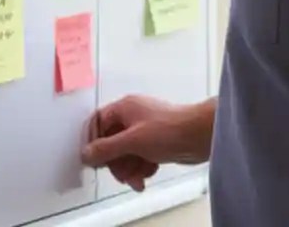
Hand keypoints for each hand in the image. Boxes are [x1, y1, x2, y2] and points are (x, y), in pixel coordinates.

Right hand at [81, 95, 196, 191]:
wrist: (202, 136)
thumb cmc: (170, 130)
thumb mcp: (132, 141)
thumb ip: (106, 148)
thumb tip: (86, 153)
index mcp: (124, 108)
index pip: (98, 123)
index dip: (93, 142)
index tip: (94, 159)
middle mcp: (133, 117)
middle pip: (111, 142)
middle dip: (116, 162)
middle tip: (121, 175)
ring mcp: (145, 130)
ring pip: (126, 153)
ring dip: (129, 169)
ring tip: (137, 180)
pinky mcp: (156, 143)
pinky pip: (140, 158)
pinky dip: (141, 169)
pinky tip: (147, 176)